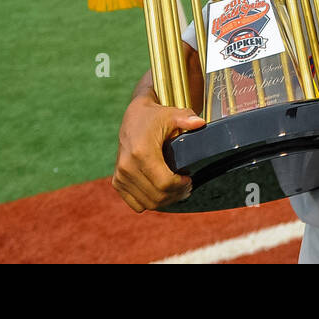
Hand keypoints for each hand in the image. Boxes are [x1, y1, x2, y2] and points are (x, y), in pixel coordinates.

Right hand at [111, 83, 202, 212]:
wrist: (132, 117)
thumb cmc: (154, 117)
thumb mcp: (171, 115)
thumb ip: (186, 118)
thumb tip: (200, 123)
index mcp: (141, 152)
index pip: (164, 183)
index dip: (180, 186)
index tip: (189, 179)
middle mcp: (127, 166)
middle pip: (156, 196)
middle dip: (176, 194)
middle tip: (187, 187)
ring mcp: (120, 175)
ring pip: (147, 203)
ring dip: (165, 201)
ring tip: (176, 190)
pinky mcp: (117, 181)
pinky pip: (136, 203)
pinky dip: (150, 202)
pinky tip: (161, 192)